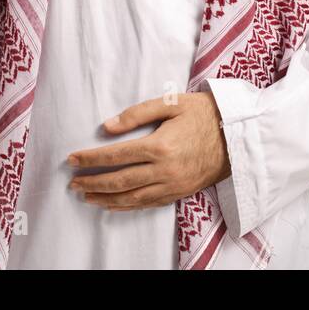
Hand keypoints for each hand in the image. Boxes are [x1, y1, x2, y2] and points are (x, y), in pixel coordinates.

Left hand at [65, 92, 230, 210]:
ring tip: (86, 196)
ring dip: (105, 198)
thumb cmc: (203, 113)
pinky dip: (126, 207)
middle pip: (119, 181)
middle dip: (92, 182)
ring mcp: (172, 185)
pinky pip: (147, 204)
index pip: (115, 155)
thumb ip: (137, 113)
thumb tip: (107, 127)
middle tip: (72, 182)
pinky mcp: (178, 193)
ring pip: (131, 198)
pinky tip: (112, 205)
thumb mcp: (171, 102)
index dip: (90, 159)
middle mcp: (164, 169)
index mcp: (160, 145)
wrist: (236, 136)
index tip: (71, 159)